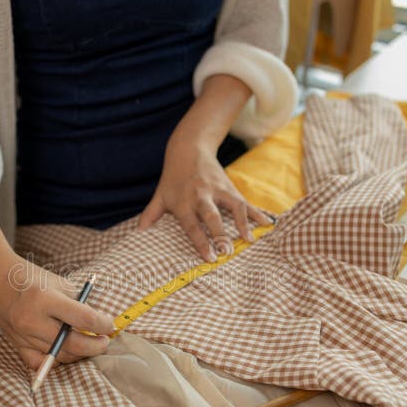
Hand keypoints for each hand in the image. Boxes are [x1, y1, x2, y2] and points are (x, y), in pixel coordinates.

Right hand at [0, 250, 114, 370]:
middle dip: (95, 345)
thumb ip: (79, 303)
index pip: (83, 318)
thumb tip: (99, 323)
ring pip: (60, 356)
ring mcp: (23, 336)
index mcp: (45, 298)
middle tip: (105, 341)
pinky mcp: (16, 345)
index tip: (111, 325)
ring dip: (79, 354)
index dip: (103, 324)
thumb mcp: (58, 282)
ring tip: (89, 344)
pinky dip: (57, 361)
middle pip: (73, 344)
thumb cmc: (30, 278)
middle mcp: (32, 320)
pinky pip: (40, 363)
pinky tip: (66, 352)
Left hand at [138, 140, 271, 260]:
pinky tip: (267, 224)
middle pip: (212, 216)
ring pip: (233, 207)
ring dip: (243, 223)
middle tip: (227, 252)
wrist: (189, 148)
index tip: (209, 258)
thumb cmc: (173, 178)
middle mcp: (201, 196)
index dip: (200, 242)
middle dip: (220, 234)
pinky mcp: (231, 187)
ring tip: (249, 240)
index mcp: (183, 202)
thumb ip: (151, 214)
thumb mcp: (160, 195)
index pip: (191, 225)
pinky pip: (245, 202)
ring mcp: (218, 190)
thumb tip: (139, 232)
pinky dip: (257, 213)